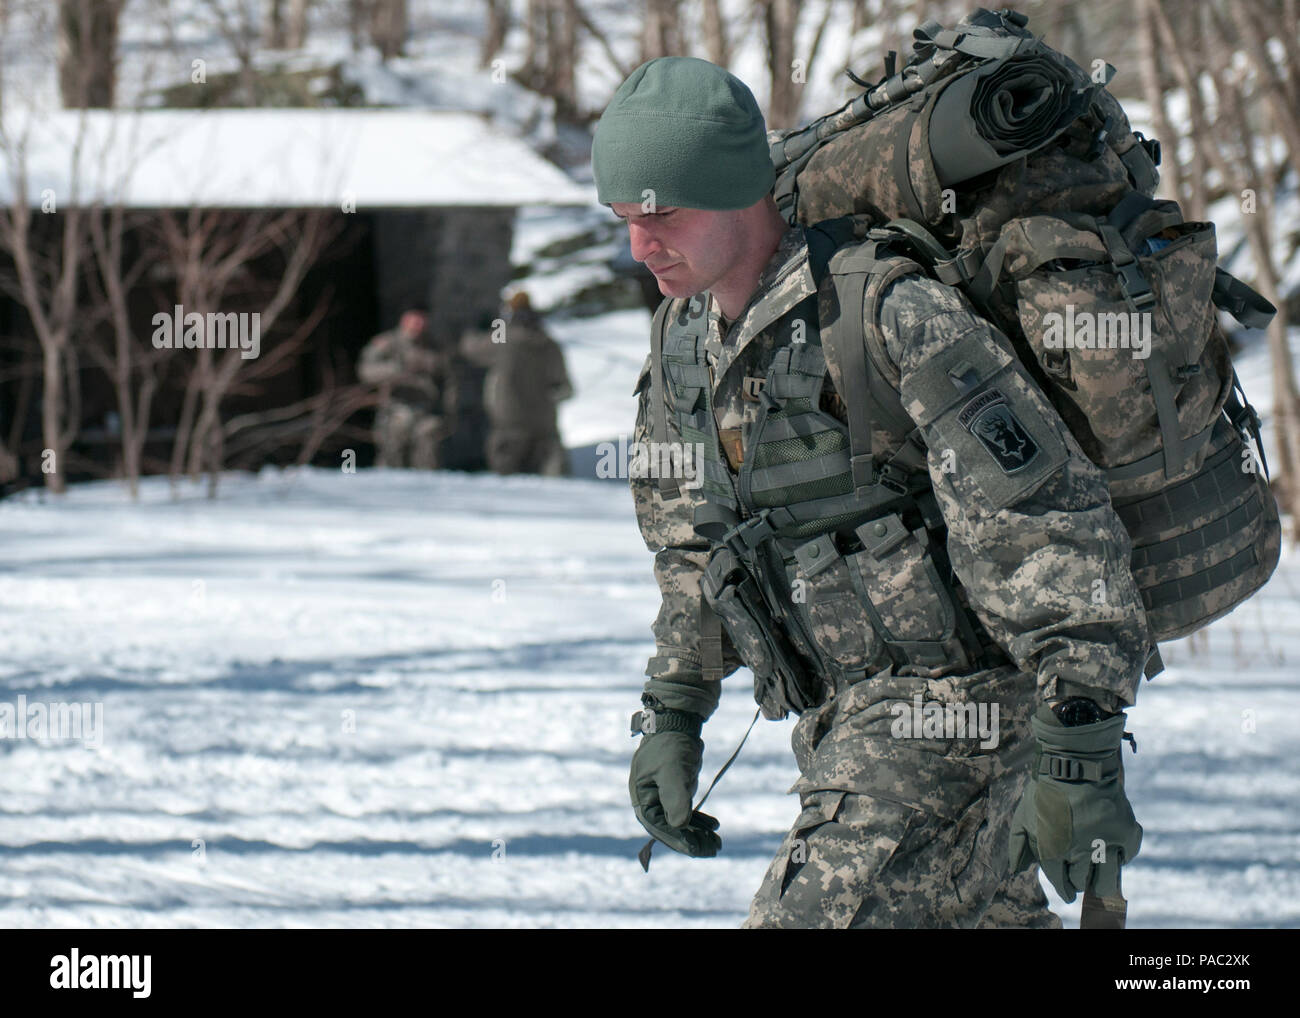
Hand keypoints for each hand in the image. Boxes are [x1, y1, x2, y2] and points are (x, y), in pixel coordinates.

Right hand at [629, 728, 720, 857]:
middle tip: (714, 848)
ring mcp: (662, 798)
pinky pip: (686, 812)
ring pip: (681, 823)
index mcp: (642, 799)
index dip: (679, 840)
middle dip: (692, 840)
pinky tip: (715, 826)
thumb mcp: (672, 770)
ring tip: (717, 842)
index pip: (659, 827)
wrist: (677, 725)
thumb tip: (680, 825)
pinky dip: (699, 821)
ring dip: (698, 833)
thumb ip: (675, 797)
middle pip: (671, 829)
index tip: (697, 849)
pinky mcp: (674, 793)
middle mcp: (650, 803)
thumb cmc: (670, 746)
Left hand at [1008, 703, 1141, 900]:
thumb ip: (1018, 845)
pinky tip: (1114, 853)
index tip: (1067, 892)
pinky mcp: (1124, 832)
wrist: (1076, 761)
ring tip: (1098, 880)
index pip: (1059, 881)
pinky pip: (1126, 856)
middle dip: (1080, 883)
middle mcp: (1078, 851)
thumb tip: (1016, 870)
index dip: (1063, 889)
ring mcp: (1103, 842)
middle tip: (1081, 881)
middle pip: (1082, 882)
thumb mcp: (1023, 814)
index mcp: (1052, 849)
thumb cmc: (1046, 789)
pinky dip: (1121, 857)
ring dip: (1101, 882)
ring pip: (1106, 880)